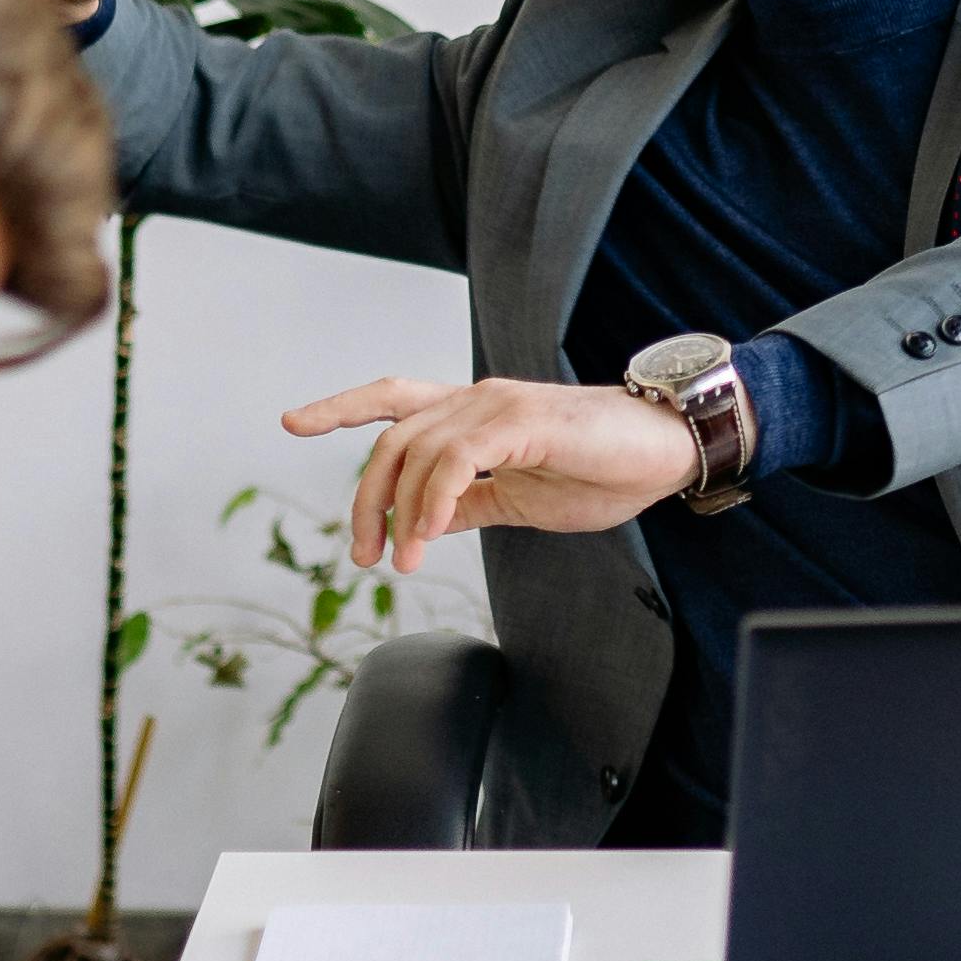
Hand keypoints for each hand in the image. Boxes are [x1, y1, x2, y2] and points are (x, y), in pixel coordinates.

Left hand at [287, 372, 700, 570]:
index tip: (294, 422)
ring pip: (416, 451)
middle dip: (365, 499)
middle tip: (363, 555)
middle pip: (391, 439)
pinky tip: (428, 536)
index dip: (341, 407)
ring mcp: (497, 406)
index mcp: (474, 415)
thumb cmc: (604, 469)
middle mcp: (476, 400)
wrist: (666, 452)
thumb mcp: (521, 497)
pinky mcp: (521, 422)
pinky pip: (457, 459)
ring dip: (399, 512)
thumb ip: (472, 502)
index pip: (392, 399)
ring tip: (401, 561)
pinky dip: (433, 498)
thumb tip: (426, 522)